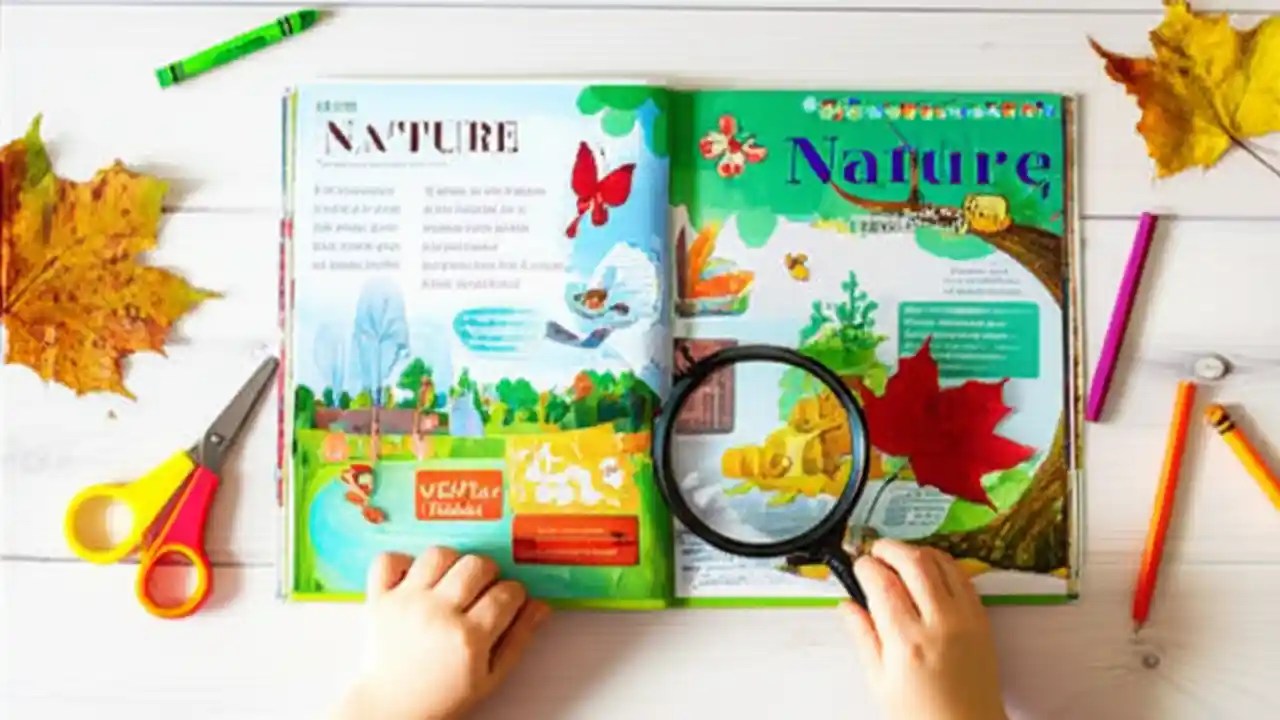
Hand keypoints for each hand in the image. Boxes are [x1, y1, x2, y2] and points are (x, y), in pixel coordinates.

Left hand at [333, 547, 550, 719]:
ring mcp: (406, 603)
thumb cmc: (443, 696)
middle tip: (483, 590)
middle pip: (476, 565)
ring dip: (451, 563)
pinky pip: (388, 560)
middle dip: (488, 574)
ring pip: (438, 554)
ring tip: (451, 582)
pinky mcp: (379, 599)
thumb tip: (540, 606)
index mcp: (469, 637)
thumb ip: (518, 639)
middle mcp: (438, 613)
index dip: (514, 595)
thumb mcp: (491, 678)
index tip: (509, 602)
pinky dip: (400, 562)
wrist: (392, 709)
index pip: (507, 593)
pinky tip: (413, 578)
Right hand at [840, 539, 1006, 719]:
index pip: (882, 583)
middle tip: (875, 552)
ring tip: (900, 558)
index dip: (865, 566)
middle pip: (914, 561)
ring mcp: (966, 619)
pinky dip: (943, 564)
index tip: (858, 567)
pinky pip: (963, 576)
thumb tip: (847, 605)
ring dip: (916, 551)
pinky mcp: (982, 619)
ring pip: (942, 561)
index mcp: (907, 642)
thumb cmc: (922, 716)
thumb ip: (863, 637)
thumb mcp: (879, 681)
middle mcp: (939, 624)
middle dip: (889, 548)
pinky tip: (928, 571)